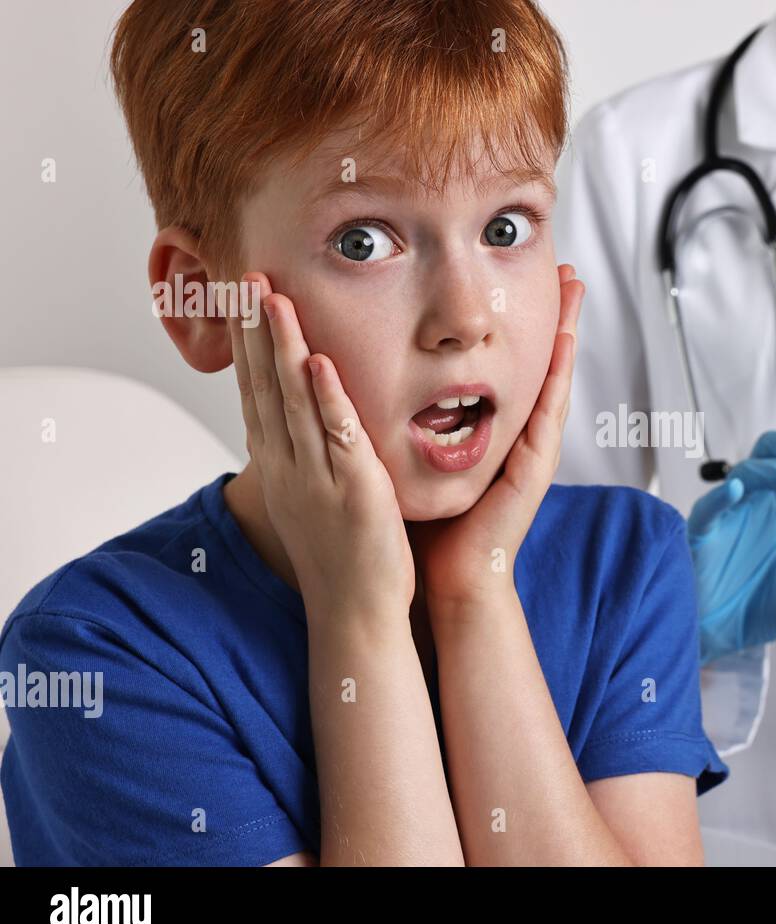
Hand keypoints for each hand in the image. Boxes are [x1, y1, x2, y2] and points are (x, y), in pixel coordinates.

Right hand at [230, 272, 413, 616]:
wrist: (356, 614)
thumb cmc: (344, 557)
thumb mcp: (314, 498)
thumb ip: (310, 456)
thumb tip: (304, 424)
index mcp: (281, 467)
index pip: (256, 394)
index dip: (248, 346)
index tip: (242, 300)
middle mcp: (288, 468)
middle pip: (264, 388)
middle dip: (254, 331)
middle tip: (245, 278)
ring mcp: (316, 479)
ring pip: (292, 403)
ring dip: (281, 349)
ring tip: (272, 299)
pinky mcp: (352, 492)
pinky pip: (335, 438)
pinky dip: (325, 399)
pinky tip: (317, 362)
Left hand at [409, 264, 583, 608]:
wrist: (449, 579)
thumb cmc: (430, 526)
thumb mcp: (417, 458)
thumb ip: (408, 423)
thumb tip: (372, 382)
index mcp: (489, 430)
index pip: (505, 365)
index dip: (513, 323)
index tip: (517, 277)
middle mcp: (516, 434)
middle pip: (538, 361)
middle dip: (552, 313)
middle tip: (564, 266)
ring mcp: (532, 449)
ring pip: (552, 376)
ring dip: (566, 330)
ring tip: (575, 287)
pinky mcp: (535, 467)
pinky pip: (550, 411)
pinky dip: (560, 374)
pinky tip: (565, 341)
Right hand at [689, 430, 775, 665]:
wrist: (720, 637)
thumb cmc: (755, 605)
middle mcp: (756, 504)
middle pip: (771, 452)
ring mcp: (728, 517)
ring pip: (745, 473)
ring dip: (774, 469)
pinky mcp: (702, 536)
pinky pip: (708, 510)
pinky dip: (720, 497)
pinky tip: (736, 490)